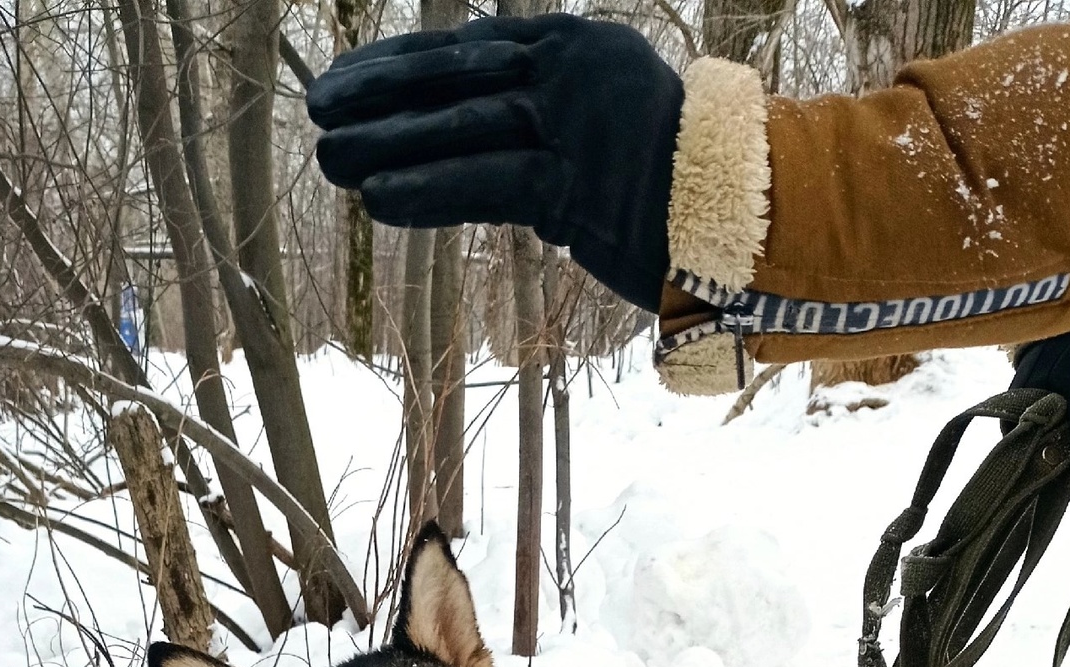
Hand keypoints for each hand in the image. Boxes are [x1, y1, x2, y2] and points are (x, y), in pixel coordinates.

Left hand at [307, 15, 684, 312]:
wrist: (750, 218)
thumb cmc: (677, 183)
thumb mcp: (607, 124)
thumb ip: (545, 114)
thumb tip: (477, 125)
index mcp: (576, 46)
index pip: (468, 48)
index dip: (400, 64)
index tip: (346, 79)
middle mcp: (573, 71)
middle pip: (456, 78)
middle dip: (380, 97)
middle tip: (318, 110)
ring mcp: (578, 125)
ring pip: (463, 128)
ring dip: (389, 146)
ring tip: (330, 160)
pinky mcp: (579, 185)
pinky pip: (488, 184)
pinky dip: (430, 191)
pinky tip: (380, 199)